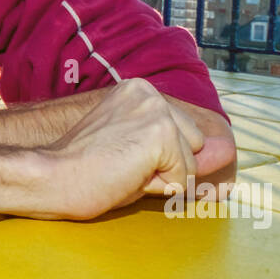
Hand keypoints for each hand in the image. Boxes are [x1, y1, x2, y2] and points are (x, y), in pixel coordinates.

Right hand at [28, 78, 207, 219]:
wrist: (50, 176)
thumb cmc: (85, 171)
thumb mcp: (140, 157)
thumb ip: (183, 153)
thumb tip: (229, 151)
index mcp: (139, 91)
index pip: (181, 134)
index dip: (159, 160)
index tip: (120, 159)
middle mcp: (150, 92)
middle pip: (193, 144)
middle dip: (166, 167)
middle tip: (120, 168)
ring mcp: (156, 109)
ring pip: (191, 161)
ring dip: (164, 177)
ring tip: (122, 172)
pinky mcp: (160, 132)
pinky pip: (183, 176)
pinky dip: (160, 187)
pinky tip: (126, 176)